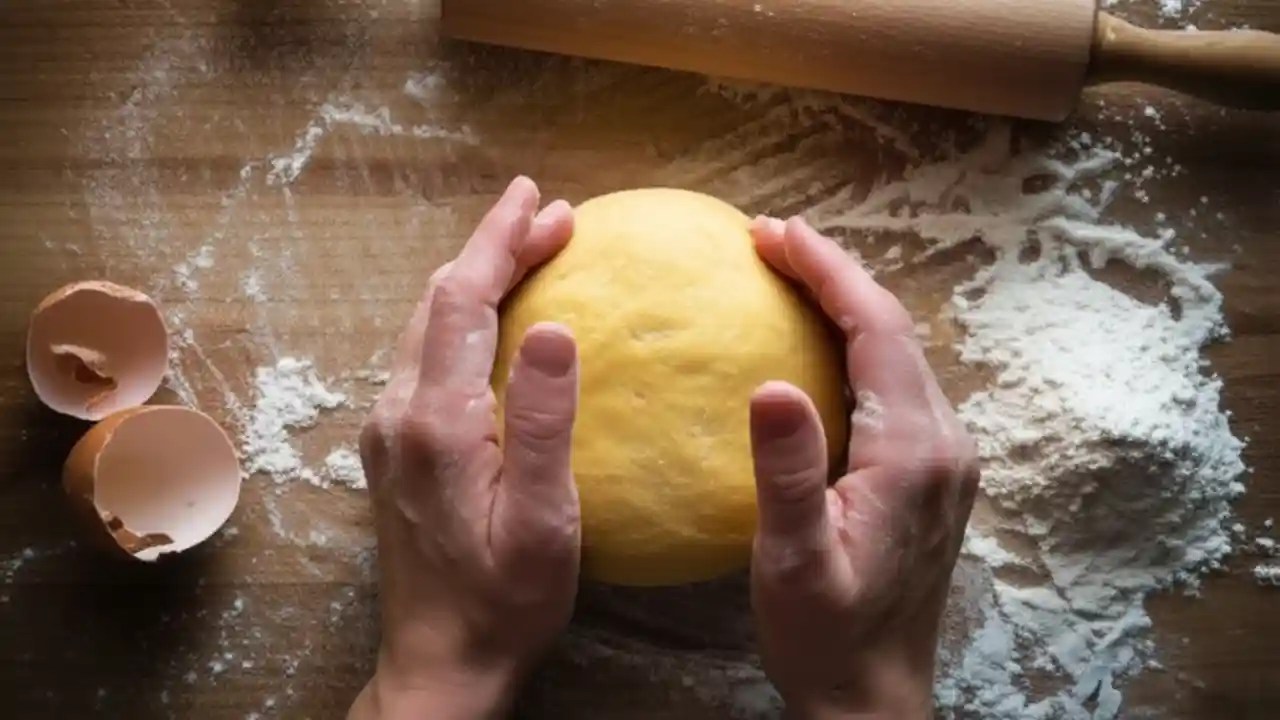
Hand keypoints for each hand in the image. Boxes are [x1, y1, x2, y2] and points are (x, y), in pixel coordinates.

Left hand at [350, 177, 579, 719]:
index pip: (464, 301)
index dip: (499, 240)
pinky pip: (427, 356)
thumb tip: (552, 326)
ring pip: (429, 325)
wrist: (442, 661)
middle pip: (441, 302)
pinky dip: (464, 318)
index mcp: (437, 422)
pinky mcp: (395, 448)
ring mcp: (389, 430)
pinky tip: (498, 323)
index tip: (536, 198)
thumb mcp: (544, 519)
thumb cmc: (505, 600)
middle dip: (493, 249)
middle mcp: (399, 413)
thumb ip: (543, 421)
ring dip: (477, 281)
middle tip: (553, 220)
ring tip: (530, 255)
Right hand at [746, 217, 979, 719]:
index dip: (829, 271)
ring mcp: (947, 458)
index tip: (775, 233)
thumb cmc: (825, 635)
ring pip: (900, 351)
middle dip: (836, 274)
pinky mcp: (934, 472)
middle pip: (895, 329)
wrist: (874, 694)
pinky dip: (858, 342)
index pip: (876, 330)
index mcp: (912, 453)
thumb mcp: (793, 561)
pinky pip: (899, 382)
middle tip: (771, 240)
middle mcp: (945, 443)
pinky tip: (820, 341)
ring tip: (789, 273)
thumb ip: (788, 474)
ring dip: (849, 304)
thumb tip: (772, 385)